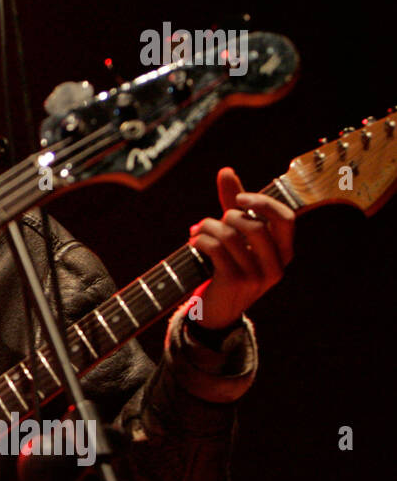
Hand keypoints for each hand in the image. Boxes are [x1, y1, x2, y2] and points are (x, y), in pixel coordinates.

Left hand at [187, 167, 294, 330]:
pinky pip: (216, 249)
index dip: (263, 203)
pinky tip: (194, 243)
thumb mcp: (236, 235)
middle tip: (212, 222)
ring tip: (197, 232)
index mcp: (283, 252)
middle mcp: (276, 266)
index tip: (240, 198)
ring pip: (231, 236)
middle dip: (228, 216)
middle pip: (256, 226)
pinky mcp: (234, 282)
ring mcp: (257, 277)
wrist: (215, 310)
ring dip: (207, 227)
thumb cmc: (228, 265)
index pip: (286, 219)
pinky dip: (200, 240)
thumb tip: (226, 170)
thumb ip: (233, 203)